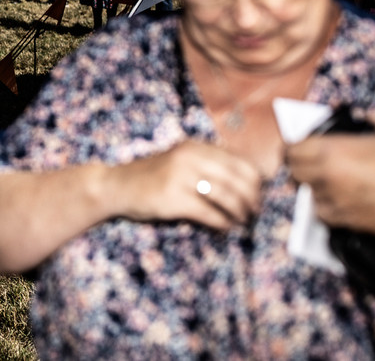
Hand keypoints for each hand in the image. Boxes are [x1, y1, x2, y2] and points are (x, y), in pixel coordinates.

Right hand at [106, 140, 261, 230]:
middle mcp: (190, 158)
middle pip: (239, 180)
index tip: (258, 196)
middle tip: (254, 212)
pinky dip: (223, 223)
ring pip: (228, 197)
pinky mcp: (173, 199)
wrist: (115, 185)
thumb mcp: (180, 162)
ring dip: (240, 213)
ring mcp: (180, 177)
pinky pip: (210, 213)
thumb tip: (247, 183)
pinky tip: (225, 227)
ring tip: (241, 221)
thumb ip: (207, 165)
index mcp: (195, 147)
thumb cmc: (151, 177)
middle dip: (252, 200)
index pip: (240, 163)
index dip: (256, 182)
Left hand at [287, 111, 374, 238]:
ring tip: (327, 178)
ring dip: (314, 186)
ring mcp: (338, 201)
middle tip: (308, 160)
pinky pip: (323, 214)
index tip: (295, 145)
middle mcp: (329, 177)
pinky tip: (338, 198)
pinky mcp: (349, 222)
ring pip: (309, 194)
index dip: (292, 146)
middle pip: (296, 172)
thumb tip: (366, 115)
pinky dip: (326, 206)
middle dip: (299, 165)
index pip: (293, 149)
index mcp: (334, 151)